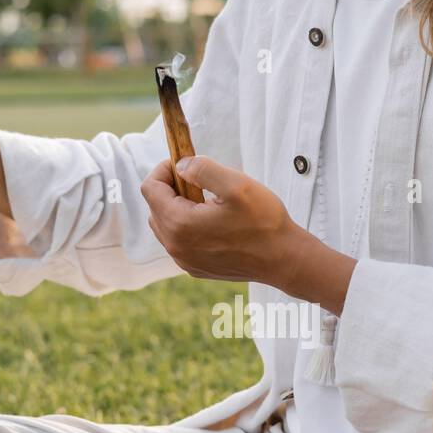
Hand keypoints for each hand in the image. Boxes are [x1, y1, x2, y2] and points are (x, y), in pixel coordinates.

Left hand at [141, 156, 356, 312]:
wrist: (283, 259)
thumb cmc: (263, 221)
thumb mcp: (236, 184)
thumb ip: (202, 169)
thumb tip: (180, 166)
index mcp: (179, 224)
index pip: (150, 188)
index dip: (164, 169)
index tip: (186, 164)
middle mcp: (175, 246)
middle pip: (154, 207)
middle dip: (170, 189)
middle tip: (200, 182)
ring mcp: (184, 260)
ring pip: (165, 225)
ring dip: (178, 208)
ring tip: (208, 202)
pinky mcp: (195, 268)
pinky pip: (178, 242)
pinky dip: (187, 227)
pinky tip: (213, 223)